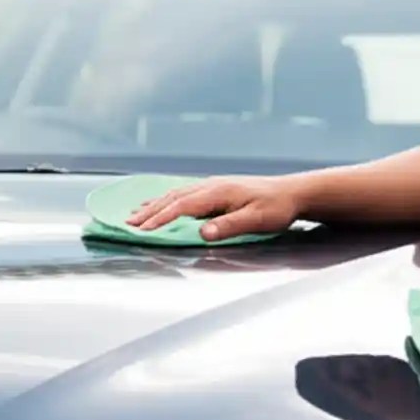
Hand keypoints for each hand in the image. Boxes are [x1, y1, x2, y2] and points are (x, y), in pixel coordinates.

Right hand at [124, 175, 304, 240]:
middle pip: (172, 198)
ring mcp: (212, 186)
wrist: (293, 192)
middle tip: (126, 223)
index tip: (142, 229)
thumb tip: (202, 233)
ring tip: (134, 214)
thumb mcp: (257, 220)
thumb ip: (229, 226)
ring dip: (153, 205)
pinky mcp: (216, 189)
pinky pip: (184, 192)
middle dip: (148, 212)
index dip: (160, 218)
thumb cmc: (277, 207)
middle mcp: (211, 186)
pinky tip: (159, 202)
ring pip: (175, 194)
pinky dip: (166, 199)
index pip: (181, 206)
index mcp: (218, 192)